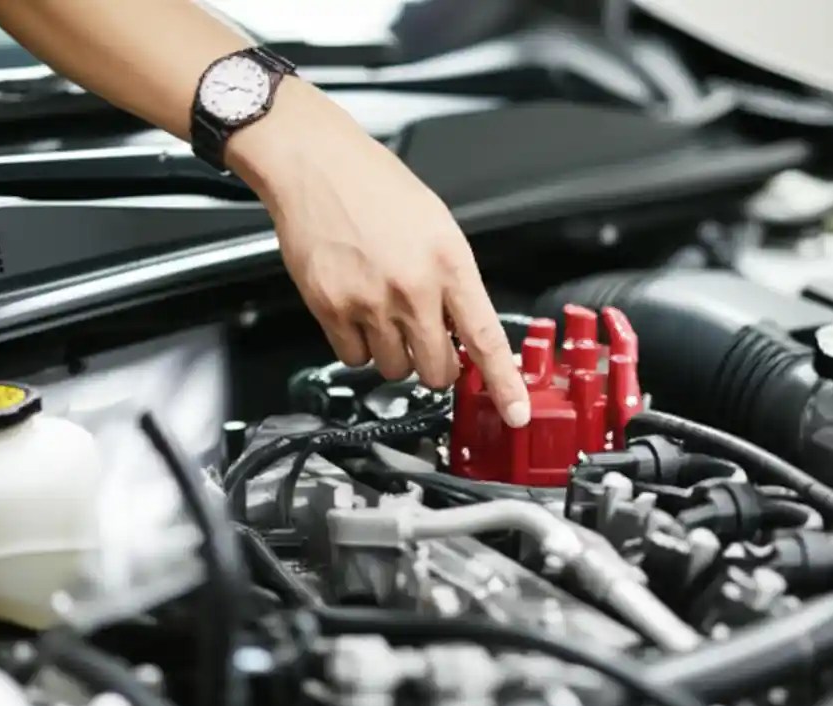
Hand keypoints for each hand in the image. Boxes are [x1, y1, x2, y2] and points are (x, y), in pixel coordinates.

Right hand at [228, 79, 530, 427]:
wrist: (317, 166)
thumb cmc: (375, 187)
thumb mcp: (437, 227)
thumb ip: (453, 281)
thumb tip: (462, 330)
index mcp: (449, 263)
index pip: (485, 337)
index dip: (503, 382)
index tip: (515, 411)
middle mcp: (412, 288)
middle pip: (437, 371)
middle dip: (437, 366)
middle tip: (428, 342)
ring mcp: (370, 302)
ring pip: (394, 369)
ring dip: (394, 353)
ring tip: (385, 313)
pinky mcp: (331, 309)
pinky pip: (354, 358)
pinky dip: (358, 346)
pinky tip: (358, 312)